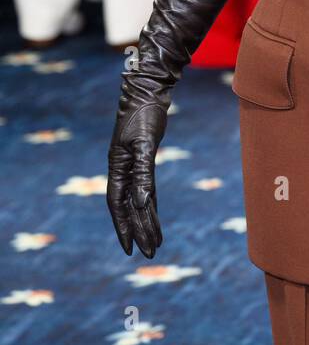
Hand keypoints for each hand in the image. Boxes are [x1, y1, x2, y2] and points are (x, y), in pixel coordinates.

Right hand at [106, 62, 169, 258]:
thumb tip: (143, 202)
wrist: (148, 92)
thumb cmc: (144, 115)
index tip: (130, 249)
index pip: (118, 205)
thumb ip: (143, 173)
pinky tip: (155, 217)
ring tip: (156, 243)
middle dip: (139, 231)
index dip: (123, 228)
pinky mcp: (143, 160)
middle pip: (130, 207)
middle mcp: (122, 170)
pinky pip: (147, 189)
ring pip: (139, 201)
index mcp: (117, 168)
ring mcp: (132, 166)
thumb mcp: (145, 144)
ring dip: (147, 222)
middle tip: (149, 253)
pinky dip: (152, 204)